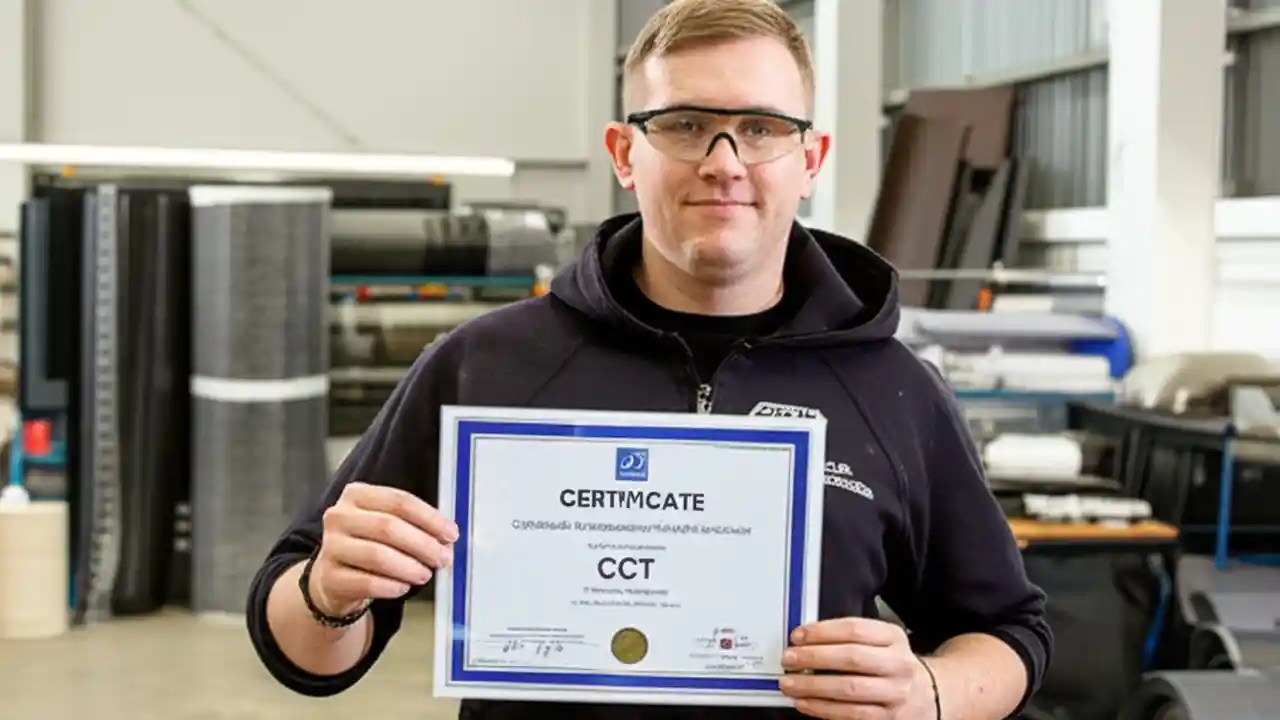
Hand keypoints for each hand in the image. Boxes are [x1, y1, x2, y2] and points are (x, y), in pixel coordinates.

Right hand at [308, 482, 458, 616]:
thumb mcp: (387, 526)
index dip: (430, 518)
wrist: (334, 578)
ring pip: (377, 555)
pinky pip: (366, 582)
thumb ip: (416, 526)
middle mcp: (339, 516)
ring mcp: (331, 546)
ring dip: (409, 567)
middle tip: (442, 558)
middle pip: (388, 526)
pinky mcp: (329, 577)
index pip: (399, 501)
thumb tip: (447, 538)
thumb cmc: (368, 545)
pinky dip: (390, 586)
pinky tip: (403, 587)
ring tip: (424, 574)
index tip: (451, 533)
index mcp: (357, 495)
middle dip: (423, 544)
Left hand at [779, 617, 935, 719]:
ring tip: (790, 684)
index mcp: (894, 637)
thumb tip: (806, 640)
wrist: (931, 695)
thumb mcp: (883, 641)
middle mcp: (899, 664)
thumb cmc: (894, 665)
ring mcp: (896, 694)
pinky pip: (851, 714)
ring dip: (813, 686)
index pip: (855, 629)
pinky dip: (823, 709)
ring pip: (849, 689)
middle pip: (851, 658)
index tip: (798, 635)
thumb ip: (850, 638)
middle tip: (789, 658)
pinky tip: (805, 703)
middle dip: (814, 657)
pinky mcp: (888, 719)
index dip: (822, 632)